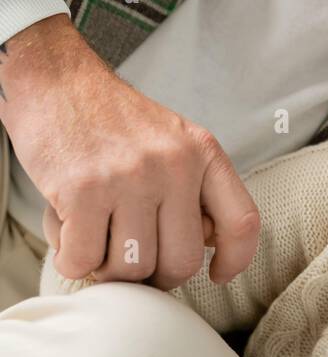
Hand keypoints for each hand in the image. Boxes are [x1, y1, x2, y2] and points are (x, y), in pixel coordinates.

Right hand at [1, 15, 259, 289]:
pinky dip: (72, 260)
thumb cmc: (112, 121)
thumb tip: (209, 244)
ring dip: (107, 267)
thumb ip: (194, 188)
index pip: (242, 221)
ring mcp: (129, 178)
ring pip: (132, 269)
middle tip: (129, 257)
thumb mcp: (171, 141)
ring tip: (94, 236)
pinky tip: (68, 234)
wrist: (56, 81)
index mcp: (202, 152)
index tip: (217, 274)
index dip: (235, 259)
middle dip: (154, 276)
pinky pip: (84, 261)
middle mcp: (174, 164)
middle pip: (181, 263)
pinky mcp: (83, 191)